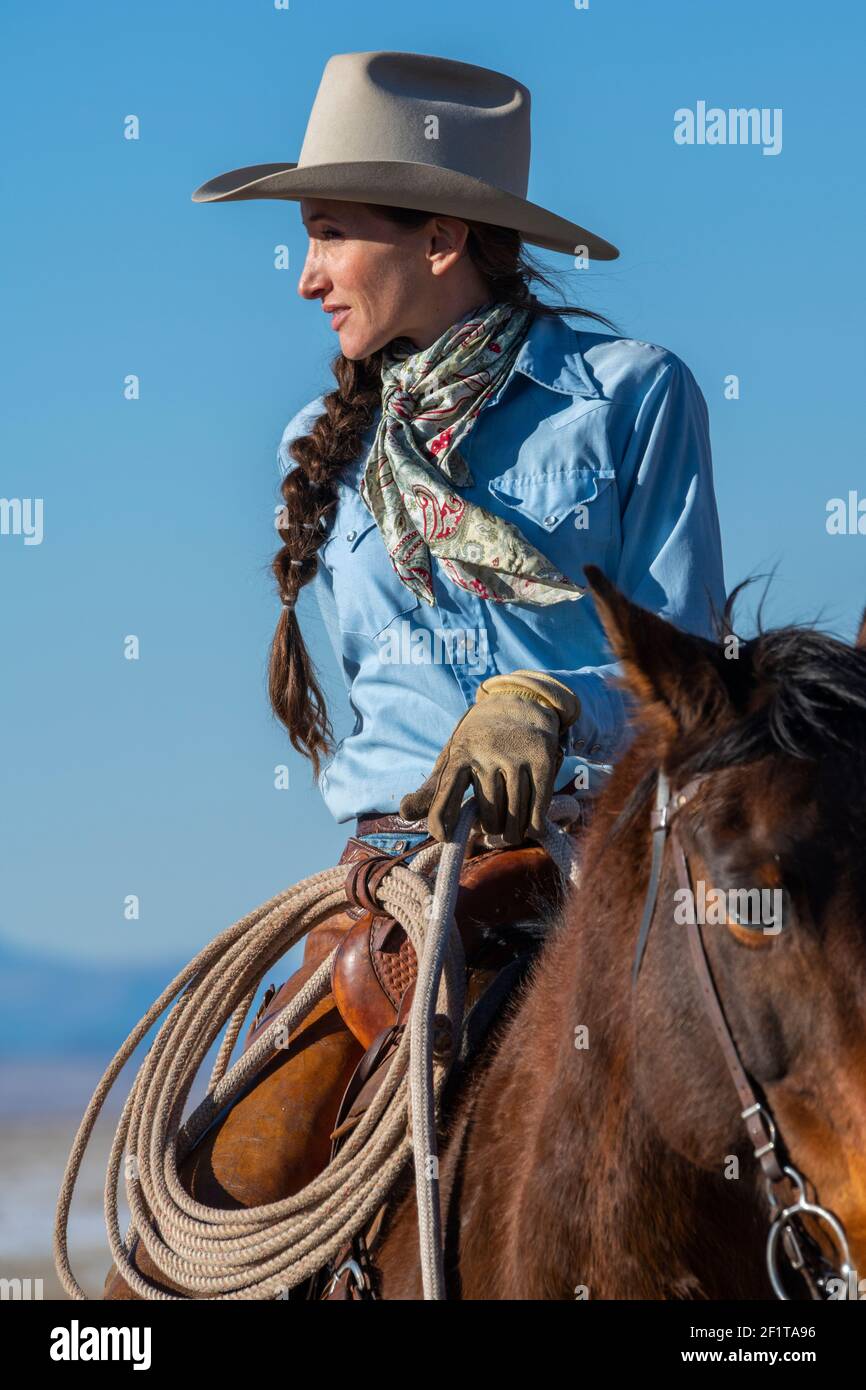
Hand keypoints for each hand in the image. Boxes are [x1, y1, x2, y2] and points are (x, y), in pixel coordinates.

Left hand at [399, 670, 579, 843]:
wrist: (520, 703)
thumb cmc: (480, 741)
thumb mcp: (453, 757)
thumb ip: (432, 789)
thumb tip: (405, 813)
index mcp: (461, 753)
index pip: (445, 791)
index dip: (441, 818)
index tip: (442, 836)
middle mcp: (487, 753)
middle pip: (488, 813)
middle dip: (488, 829)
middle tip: (489, 829)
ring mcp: (516, 756)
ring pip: (514, 814)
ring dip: (511, 832)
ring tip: (508, 833)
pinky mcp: (542, 760)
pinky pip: (537, 807)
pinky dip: (533, 825)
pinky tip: (529, 827)